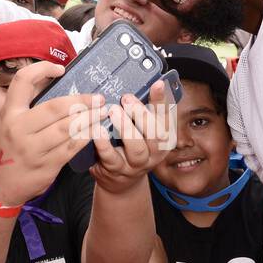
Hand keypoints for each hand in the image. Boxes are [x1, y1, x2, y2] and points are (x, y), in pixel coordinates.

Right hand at [0, 62, 101, 206]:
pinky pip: (71, 147)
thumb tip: (54, 82)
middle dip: (81, 101)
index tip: (61, 68)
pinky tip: (96, 131)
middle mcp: (19, 129)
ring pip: (67, 128)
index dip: (42, 69)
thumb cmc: (7, 150)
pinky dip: (86, 137)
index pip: (22, 81)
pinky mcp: (46, 166)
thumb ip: (26, 106)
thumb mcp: (7, 123)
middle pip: (55, 107)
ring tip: (102, 112)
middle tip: (98, 98)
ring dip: (89, 118)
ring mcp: (33, 149)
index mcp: (9, 114)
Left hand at [88, 79, 176, 194]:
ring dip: (125, 128)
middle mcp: (154, 152)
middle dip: (141, 114)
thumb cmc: (129, 146)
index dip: (162, 100)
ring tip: (113, 112)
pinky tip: (96, 131)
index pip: (166, 116)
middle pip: (155, 134)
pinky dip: (104, 144)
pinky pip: (111, 158)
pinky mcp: (117, 170)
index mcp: (162, 137)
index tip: (157, 84)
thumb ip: (142, 109)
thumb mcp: (140, 128)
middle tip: (126, 99)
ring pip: (136, 147)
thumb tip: (139, 82)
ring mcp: (136, 163)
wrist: (119, 180)